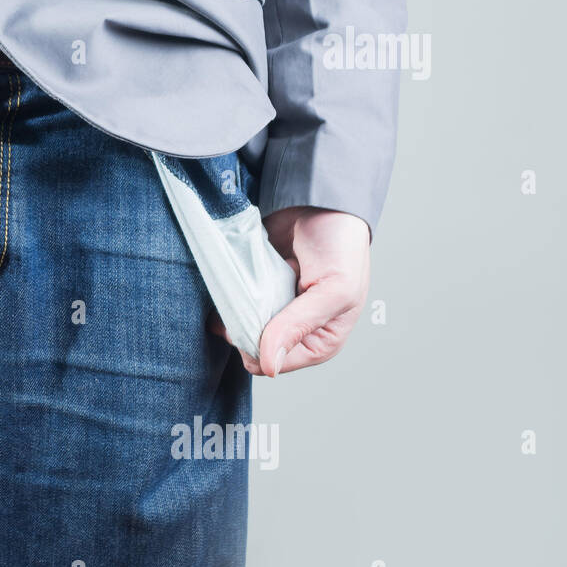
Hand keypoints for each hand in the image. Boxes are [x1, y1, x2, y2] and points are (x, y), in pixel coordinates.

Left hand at [232, 206, 369, 377]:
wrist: (318, 200)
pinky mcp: (256, 288)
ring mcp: (273, 308)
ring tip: (234, 291)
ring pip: (239, 327)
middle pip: (253, 348)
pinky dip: (226, 296)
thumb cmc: (340, 245)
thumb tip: (269, 366)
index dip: (257, 349)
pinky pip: (232, 302)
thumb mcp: (333, 289)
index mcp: (322, 339)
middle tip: (238, 303)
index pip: (277, 363)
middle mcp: (296, 329)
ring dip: (230, 313)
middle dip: (241, 330)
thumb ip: (299, 326)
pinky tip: (226, 285)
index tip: (247, 324)